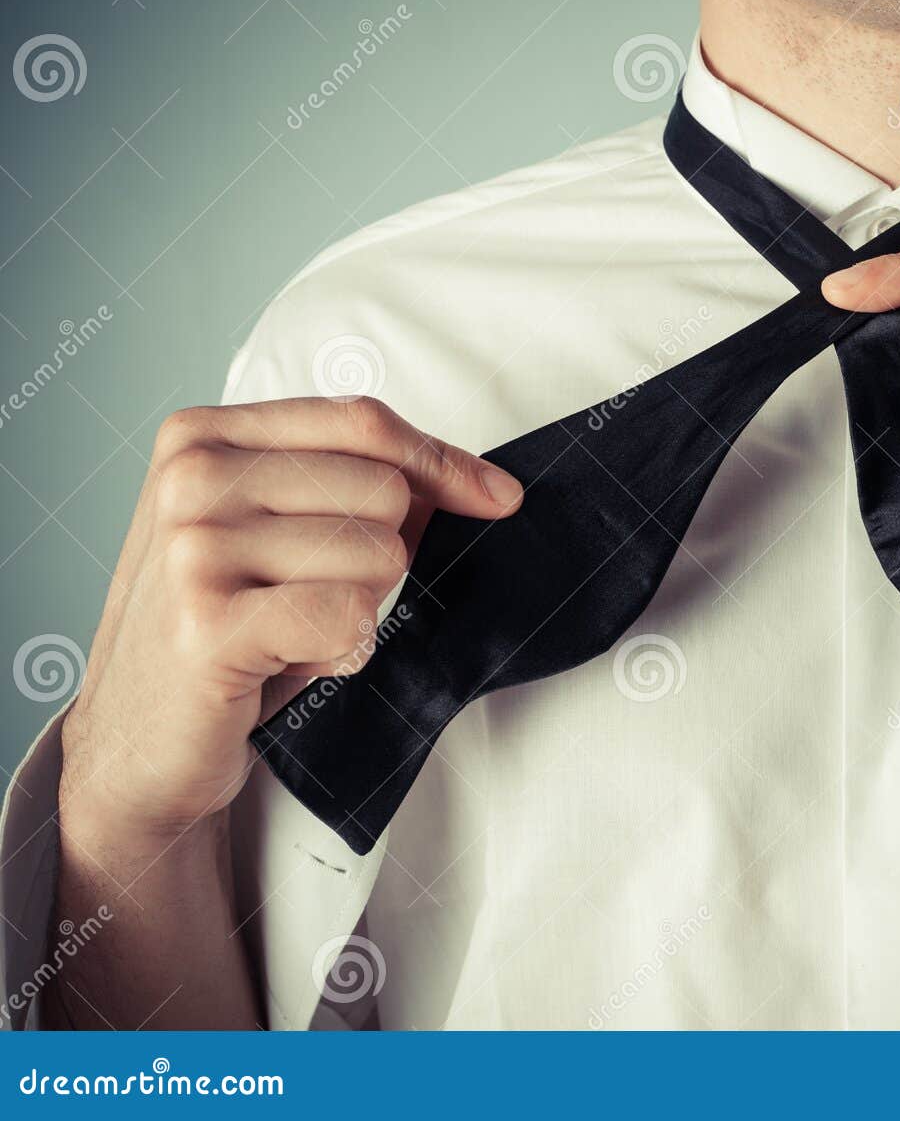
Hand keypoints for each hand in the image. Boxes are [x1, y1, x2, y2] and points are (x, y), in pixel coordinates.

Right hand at [58, 396, 523, 846]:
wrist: (138, 741)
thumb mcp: (281, 534)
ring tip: (289, 631)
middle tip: (309, 599)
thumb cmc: (228, 629)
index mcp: (203, 435)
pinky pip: (352, 618)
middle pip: (384, 490)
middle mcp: (192, 477)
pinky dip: (342, 650)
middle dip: (378, 558)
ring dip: (359, 608)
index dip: (444, 463)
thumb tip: (487, 486)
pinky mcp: (208, 622)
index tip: (499, 497)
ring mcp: (193, 546)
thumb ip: (364, 488)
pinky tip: (284, 662)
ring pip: (379, 555)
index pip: (363, 421)